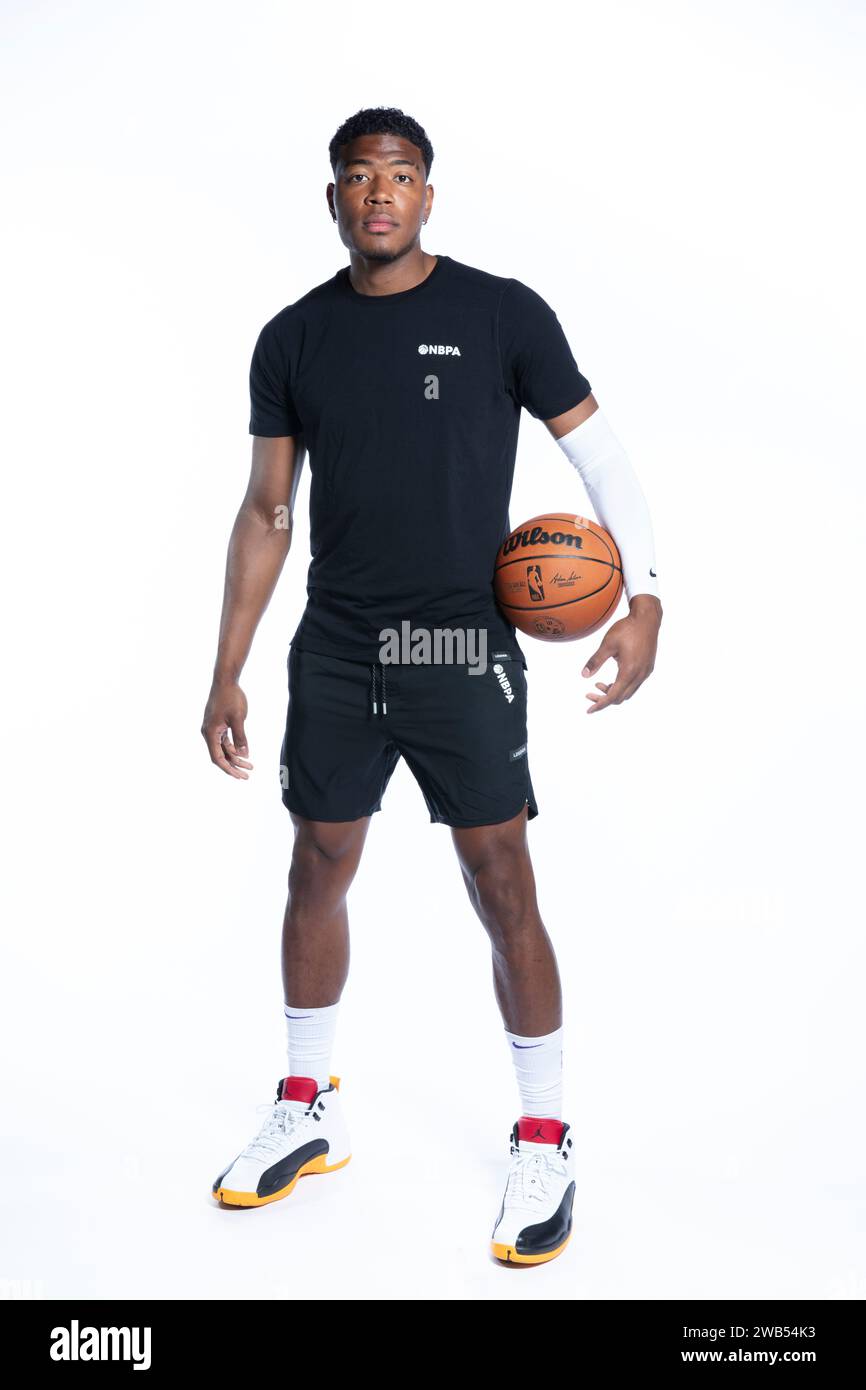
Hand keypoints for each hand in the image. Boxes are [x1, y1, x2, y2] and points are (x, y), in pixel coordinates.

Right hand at [201, 678, 253, 776]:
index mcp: (210, 733)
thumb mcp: (238, 719)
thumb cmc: (231, 698)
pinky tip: (244, 752)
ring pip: (223, 748)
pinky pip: (224, 740)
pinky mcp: (217, 724)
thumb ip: (241, 738)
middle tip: (247, 775)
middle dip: (234, 766)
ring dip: (235, 757)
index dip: (229, 769)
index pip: (218, 758)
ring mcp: (212, 728)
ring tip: (250, 765)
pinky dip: (233, 747)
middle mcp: (208, 732)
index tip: (240, 776)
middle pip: (220, 755)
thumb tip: (244, 755)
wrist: (225, 680)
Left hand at [581, 595, 660, 713]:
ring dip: (614, 692)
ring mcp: (645, 672)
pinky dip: (623, 686)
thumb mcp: (607, 644)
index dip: (600, 704)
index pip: (612, 696)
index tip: (589, 709)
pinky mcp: (648, 667)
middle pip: (621, 698)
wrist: (647, 619)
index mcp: (629, 671)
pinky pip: (635, 684)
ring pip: (629, 692)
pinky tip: (615, 678)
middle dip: (604, 699)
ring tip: (600, 684)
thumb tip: (584, 675)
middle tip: (590, 694)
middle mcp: (639, 675)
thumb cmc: (627, 629)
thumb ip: (596, 661)